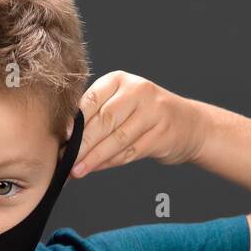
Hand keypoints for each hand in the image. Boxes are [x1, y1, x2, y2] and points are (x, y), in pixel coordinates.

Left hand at [67, 70, 206, 177]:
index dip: (76, 120)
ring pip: (117, 139)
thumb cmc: (142, 114)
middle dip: (83, 144)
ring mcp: (154, 112)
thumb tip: (64, 138)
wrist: (187, 123)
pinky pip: (130, 152)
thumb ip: (94, 114)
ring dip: (94, 158)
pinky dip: (110, 162)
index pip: (92, 99)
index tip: (63, 137)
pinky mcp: (162, 134)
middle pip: (105, 120)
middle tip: (65, 160)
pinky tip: (96, 168)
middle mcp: (138, 91)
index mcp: (119, 80)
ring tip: (76, 170)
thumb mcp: (118, 102)